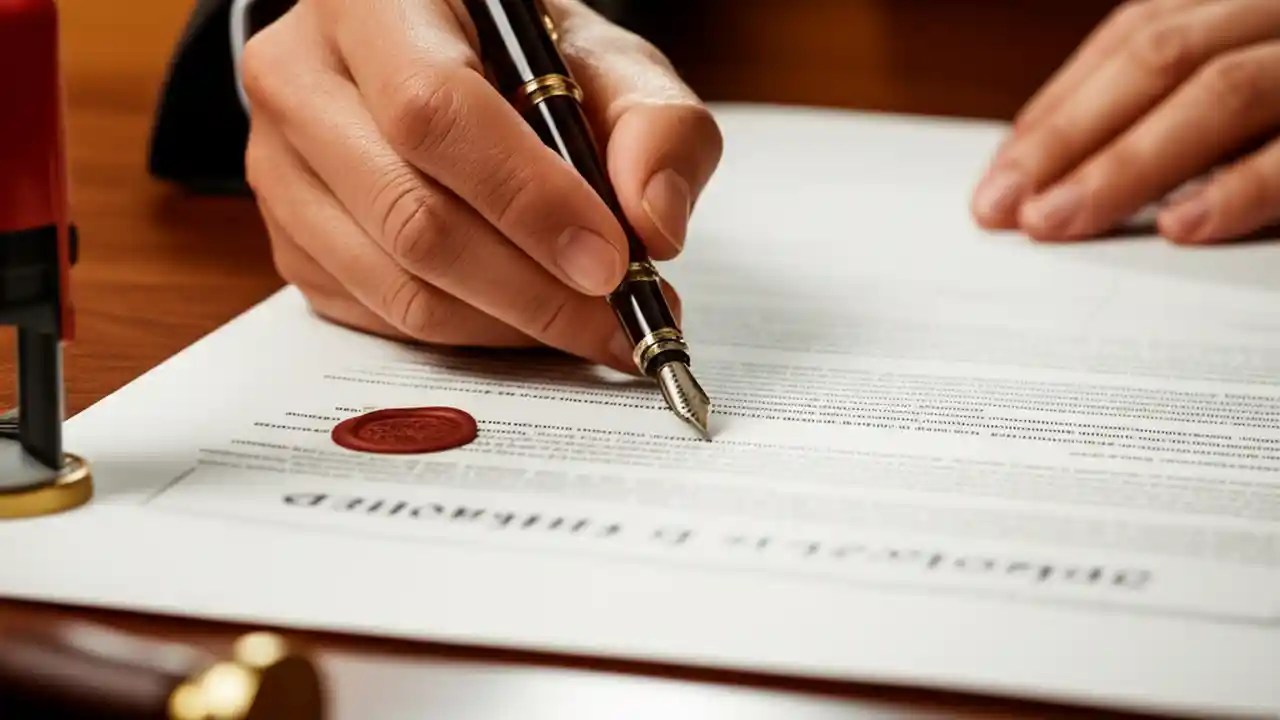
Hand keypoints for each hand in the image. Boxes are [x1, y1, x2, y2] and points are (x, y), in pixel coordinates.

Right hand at [240, 0, 721, 371]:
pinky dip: (470, 334)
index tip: (610, 262)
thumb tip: (654, 227)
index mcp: (374, 2)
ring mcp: (278, 165)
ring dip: (509, 324)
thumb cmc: (524, 60)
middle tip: (615, 319)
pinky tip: (524, 315)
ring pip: (396, 283)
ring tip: (587, 323)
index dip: (529, 201)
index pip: (437, 113)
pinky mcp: (288, 238)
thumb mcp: (606, 63)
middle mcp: (301, 77)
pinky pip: (381, 316)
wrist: (439, 66)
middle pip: (412, 215)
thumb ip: (656, 127)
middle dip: (533, 288)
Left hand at [972, 0, 1279, 243]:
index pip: (1134, 39)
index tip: (999, 176)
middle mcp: (1276, 17)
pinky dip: (1237, 188)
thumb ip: (1166, 110)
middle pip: (1159, 59)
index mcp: (1241, 7)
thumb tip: (1049, 173)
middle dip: (1068, 137)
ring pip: (1220, 92)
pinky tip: (1179, 225)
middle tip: (1006, 207)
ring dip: (1126, 165)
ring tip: (1058, 220)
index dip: (1059, 108)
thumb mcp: (1246, 92)